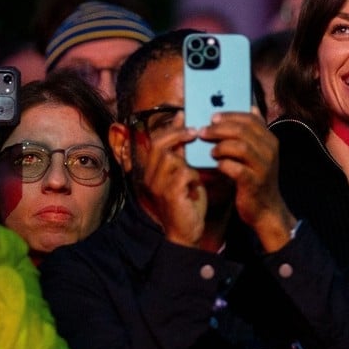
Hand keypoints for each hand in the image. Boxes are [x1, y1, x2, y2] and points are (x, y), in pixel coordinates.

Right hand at [135, 124, 205, 246]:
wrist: (187, 233)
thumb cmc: (188, 203)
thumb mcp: (185, 176)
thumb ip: (183, 157)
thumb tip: (188, 133)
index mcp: (152, 171)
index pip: (155, 141)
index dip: (170, 127)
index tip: (184, 115)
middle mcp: (150, 177)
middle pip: (159, 145)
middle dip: (178, 134)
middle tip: (196, 130)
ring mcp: (158, 186)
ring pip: (170, 158)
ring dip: (187, 156)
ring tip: (198, 160)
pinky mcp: (170, 195)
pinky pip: (182, 174)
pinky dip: (193, 174)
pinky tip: (197, 183)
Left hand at [197, 111, 296, 249]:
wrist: (265, 209)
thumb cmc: (256, 178)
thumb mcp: (259, 153)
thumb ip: (253, 133)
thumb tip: (250, 107)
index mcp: (270, 140)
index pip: (251, 119)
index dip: (230, 115)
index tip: (212, 117)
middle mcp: (270, 151)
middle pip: (244, 130)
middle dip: (219, 129)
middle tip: (203, 131)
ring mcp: (263, 167)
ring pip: (240, 147)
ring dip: (220, 146)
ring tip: (210, 150)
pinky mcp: (253, 183)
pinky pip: (235, 168)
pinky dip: (223, 164)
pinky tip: (217, 165)